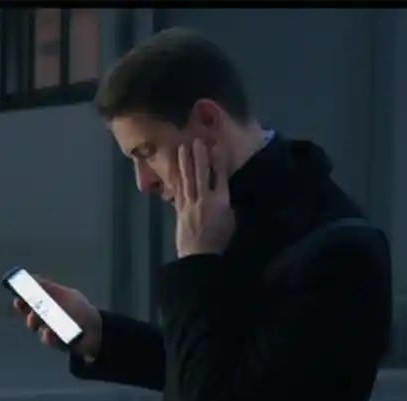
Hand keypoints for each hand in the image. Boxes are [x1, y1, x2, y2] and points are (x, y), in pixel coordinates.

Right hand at [12, 276, 102, 360]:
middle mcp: (45, 317)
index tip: (17, 299)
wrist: (97, 330)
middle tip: (30, 310)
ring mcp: (49, 330)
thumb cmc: (81, 309)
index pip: (29, 301)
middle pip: (29, 313)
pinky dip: (48, 335)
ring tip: (41, 319)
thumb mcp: (65, 295)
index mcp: (47, 304)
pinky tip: (50, 332)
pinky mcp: (55, 342)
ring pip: (35, 327)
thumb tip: (32, 278)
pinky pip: (47, 339)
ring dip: (36, 322)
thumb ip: (48, 287)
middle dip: (27, 312)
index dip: (22, 300)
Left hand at [174, 139, 235, 257]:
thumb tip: (225, 190)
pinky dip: (176, 176)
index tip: (216, 146)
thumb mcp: (231, 220)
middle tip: (196, 140)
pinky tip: (174, 167)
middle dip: (198, 156)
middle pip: (200, 173)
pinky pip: (177, 189)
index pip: (219, 176)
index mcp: (220, 202)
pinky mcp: (179, 208)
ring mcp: (189, 203)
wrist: (199, 255)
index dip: (218, 160)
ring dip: (184, 162)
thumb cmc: (219, 239)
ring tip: (182, 147)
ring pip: (187, 178)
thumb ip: (228, 203)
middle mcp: (204, 199)